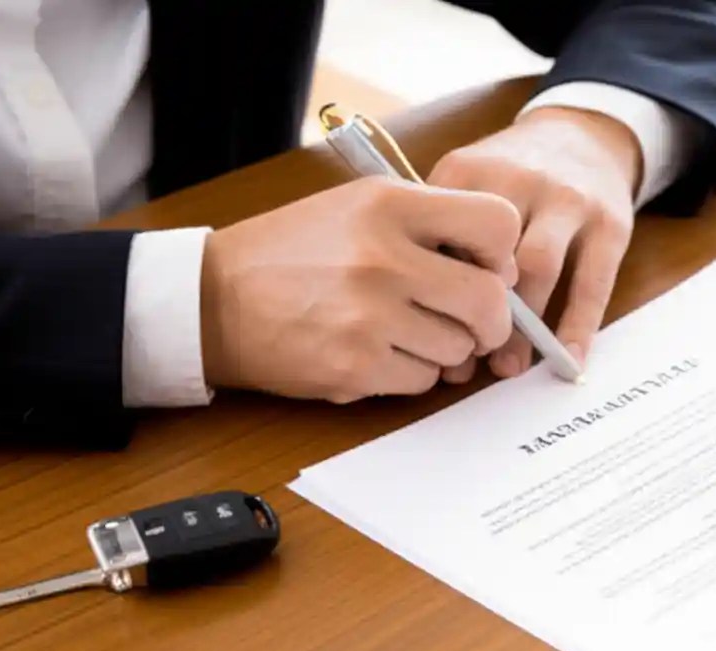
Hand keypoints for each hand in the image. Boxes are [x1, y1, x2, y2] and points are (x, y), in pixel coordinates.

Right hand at [200, 177, 520, 402]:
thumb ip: (430, 223)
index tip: (486, 267)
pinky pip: (422, 381)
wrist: (213, 300)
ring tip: (406, 331)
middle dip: (492, 320)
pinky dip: (412, 373)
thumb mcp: (359, 206)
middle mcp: (383, 257)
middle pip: (490, 300)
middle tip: (474, 322)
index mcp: (389, 204)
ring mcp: (369, 316)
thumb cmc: (294, 251)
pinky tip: (379, 352)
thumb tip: (503, 269)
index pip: (497, 223)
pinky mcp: (355, 365)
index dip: (502, 253)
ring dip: (445, 348)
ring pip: (459, 349)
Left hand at [428, 106, 640, 382]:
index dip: (431, 290)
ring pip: (539, 269)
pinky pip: (593, 283)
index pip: (439, 237)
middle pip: (489, 256)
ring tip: (508, 367)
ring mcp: (568, 199)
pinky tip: (567, 361)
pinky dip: (578, 327)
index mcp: (469, 171)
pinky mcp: (610, 222)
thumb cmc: (510, 178)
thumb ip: (441, 237)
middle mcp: (518, 179)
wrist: (584, 134)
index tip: (425, 332)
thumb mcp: (466, 185)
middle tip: (464, 362)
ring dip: (522, 328)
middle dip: (475, 315)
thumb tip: (429, 325)